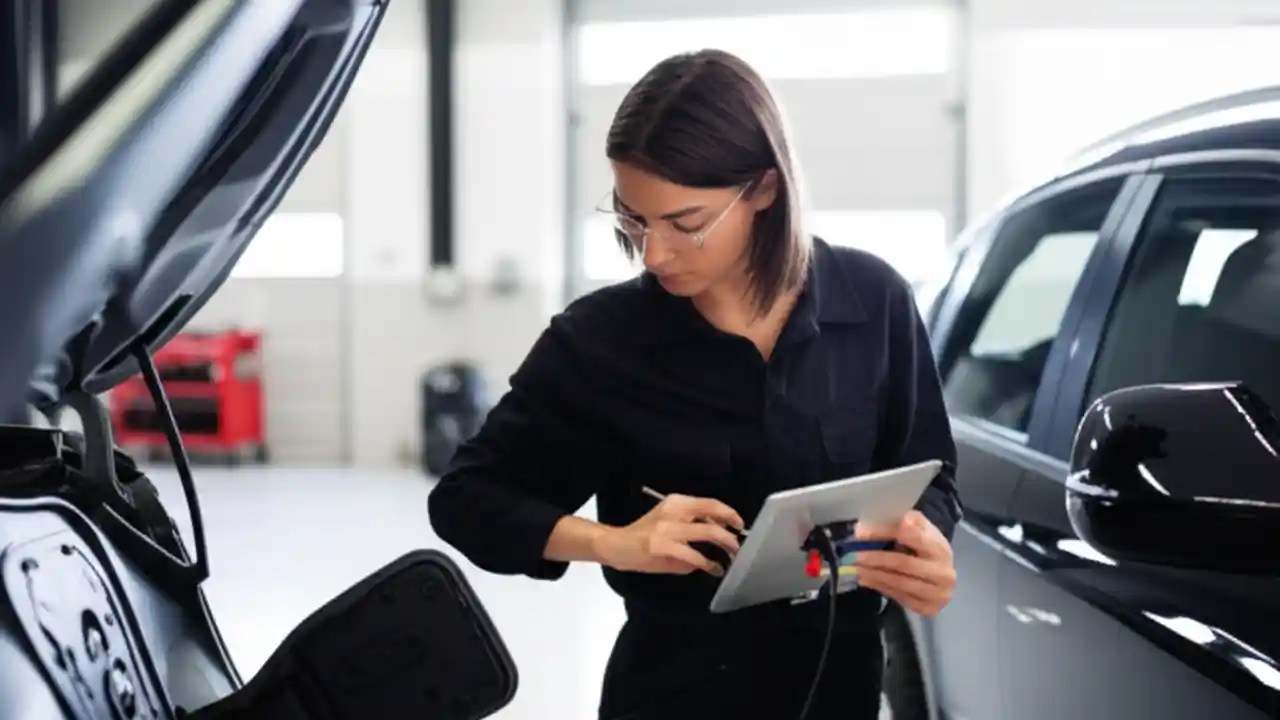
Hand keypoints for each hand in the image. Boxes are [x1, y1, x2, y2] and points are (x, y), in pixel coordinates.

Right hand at [595, 494, 743, 576]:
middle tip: (738, 547)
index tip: (739, 525)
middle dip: (731, 534)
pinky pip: (694, 555)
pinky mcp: (662, 546)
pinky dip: (707, 563)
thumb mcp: (668, 522)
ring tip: (731, 558)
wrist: (615, 545)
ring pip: (708, 532)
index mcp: (676, 502)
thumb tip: (718, 538)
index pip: (709, 503)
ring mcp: (667, 528)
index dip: (728, 513)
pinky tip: (712, 569)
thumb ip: (692, 526)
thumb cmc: (643, 536)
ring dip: (725, 546)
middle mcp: (673, 510)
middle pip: (713, 517)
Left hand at [852, 511, 955, 616]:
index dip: (888, 533)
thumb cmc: (924, 545)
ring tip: (855, 568)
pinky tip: (865, 579)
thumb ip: (893, 524)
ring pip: (899, 583)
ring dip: (874, 575)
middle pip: (904, 564)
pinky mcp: (928, 608)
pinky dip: (879, 587)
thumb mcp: (915, 528)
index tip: (864, 533)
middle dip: (876, 559)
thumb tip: (862, 530)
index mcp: (940, 548)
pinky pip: (899, 597)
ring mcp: (938, 593)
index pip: (916, 538)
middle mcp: (943, 573)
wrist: (940, 571)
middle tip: (854, 555)